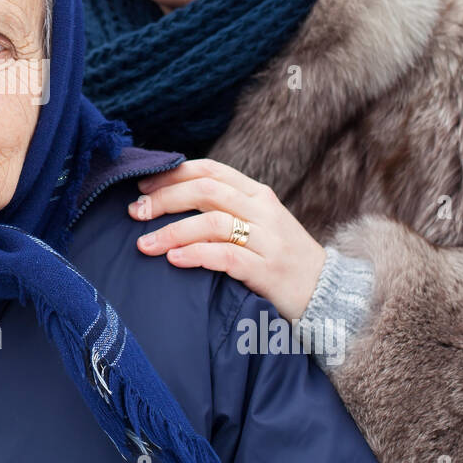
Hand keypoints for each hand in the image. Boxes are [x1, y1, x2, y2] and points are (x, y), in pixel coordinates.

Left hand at [128, 158, 325, 320]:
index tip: (141, 187)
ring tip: (144, 244)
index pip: (209, 169)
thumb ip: (223, 209)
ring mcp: (268, 240)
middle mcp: (263, 211)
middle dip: (164, 199)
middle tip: (135, 213)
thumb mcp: (256, 224)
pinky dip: (196, 255)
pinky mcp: (268, 271)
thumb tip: (169, 199)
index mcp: (257, 194)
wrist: (326, 293)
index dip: (172, 174)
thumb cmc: (279, 258)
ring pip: (212, 222)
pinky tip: (173, 260)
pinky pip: (226, 256)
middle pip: (205, 191)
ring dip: (172, 231)